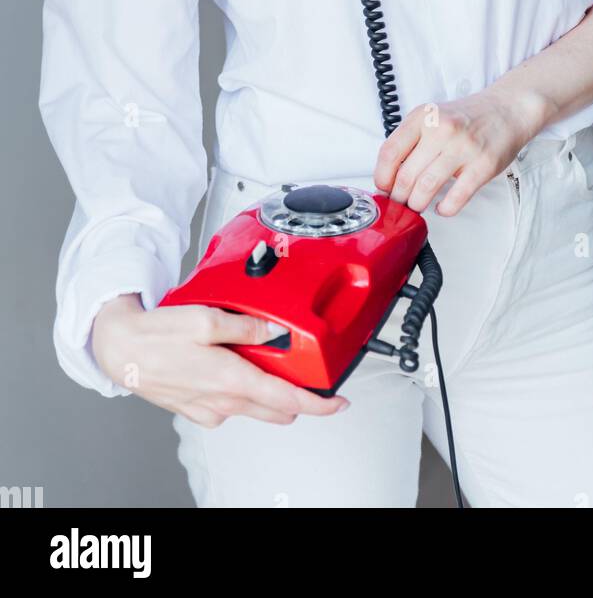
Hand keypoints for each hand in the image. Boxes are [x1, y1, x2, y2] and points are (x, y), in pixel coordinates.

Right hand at [91, 294, 349, 426]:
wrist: (120, 349)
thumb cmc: (156, 334)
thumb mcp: (206, 317)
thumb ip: (245, 325)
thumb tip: (275, 331)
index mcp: (231, 379)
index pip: (287, 401)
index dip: (318, 405)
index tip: (336, 404)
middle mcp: (223, 401)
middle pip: (275, 410)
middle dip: (296, 398)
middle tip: (307, 376)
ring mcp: (209, 409)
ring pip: (253, 407)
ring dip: (266, 391)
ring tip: (263, 359)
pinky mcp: (197, 410)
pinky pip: (230, 405)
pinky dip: (241, 390)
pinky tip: (232, 366)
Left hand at [373, 85, 544, 215]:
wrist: (506, 109)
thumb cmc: (467, 118)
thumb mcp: (431, 116)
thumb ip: (410, 140)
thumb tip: (389, 175)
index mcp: (422, 117)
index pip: (389, 153)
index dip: (381, 178)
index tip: (383, 189)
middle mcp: (441, 129)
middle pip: (406, 175)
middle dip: (398, 197)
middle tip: (400, 204)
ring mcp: (463, 147)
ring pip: (426, 188)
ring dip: (417, 204)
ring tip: (418, 206)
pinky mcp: (483, 165)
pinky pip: (457, 197)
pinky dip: (445, 209)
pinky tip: (442, 207)